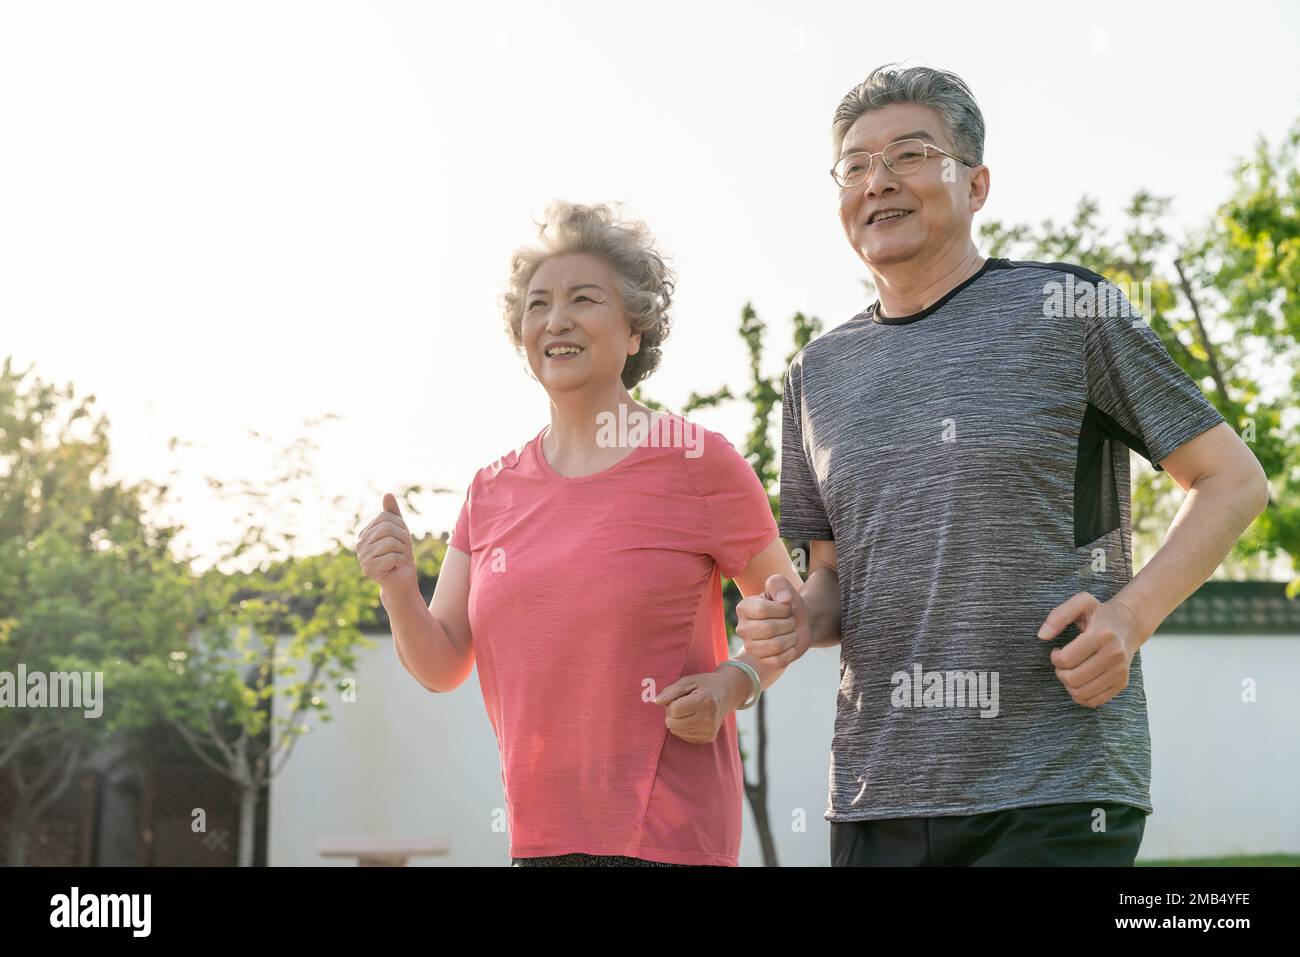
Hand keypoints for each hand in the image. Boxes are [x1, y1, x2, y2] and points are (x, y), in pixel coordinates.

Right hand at [354, 493, 417, 598]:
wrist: (402, 579)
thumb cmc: (401, 554)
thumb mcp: (400, 530)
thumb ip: (393, 513)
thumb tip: (387, 494)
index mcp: (365, 533)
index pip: (386, 517)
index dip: (401, 526)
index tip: (401, 539)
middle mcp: (360, 544)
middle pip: (387, 528)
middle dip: (402, 538)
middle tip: (402, 550)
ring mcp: (362, 557)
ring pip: (391, 542)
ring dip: (402, 551)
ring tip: (398, 558)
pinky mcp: (368, 569)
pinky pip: (392, 557)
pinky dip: (400, 561)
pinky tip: (395, 567)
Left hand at [654, 672, 734, 743]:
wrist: (727, 693)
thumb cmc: (705, 684)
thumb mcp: (688, 681)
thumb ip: (671, 691)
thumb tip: (656, 702)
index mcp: (705, 701)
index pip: (674, 709)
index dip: (671, 702)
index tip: (679, 696)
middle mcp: (708, 719)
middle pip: (673, 723)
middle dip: (672, 713)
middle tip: (683, 703)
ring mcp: (709, 731)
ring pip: (676, 731)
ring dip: (677, 720)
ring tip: (689, 710)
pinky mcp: (708, 738)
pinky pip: (683, 736)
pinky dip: (683, 727)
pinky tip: (693, 717)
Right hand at [734, 574, 811, 667]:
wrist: (798, 623)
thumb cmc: (788, 605)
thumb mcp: (783, 587)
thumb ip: (779, 584)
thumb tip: (784, 599)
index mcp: (744, 608)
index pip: (762, 610)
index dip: (782, 609)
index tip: (787, 607)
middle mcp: (742, 628)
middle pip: (769, 629)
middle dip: (789, 623)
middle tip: (791, 621)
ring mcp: (750, 647)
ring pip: (776, 646)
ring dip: (792, 638)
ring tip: (791, 632)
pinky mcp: (762, 661)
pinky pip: (779, 660)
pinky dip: (791, 652)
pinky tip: (790, 646)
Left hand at [1037, 592, 1143, 707]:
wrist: (1129, 625)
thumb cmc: (1100, 614)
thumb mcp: (1080, 603)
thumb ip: (1058, 615)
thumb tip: (1042, 636)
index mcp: (1102, 635)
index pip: (1066, 660)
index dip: (1055, 657)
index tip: (1057, 650)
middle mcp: (1115, 655)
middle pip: (1072, 679)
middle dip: (1060, 672)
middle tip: (1063, 663)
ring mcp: (1120, 672)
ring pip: (1082, 693)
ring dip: (1069, 685)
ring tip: (1071, 671)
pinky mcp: (1122, 683)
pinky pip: (1094, 701)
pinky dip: (1081, 696)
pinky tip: (1080, 681)